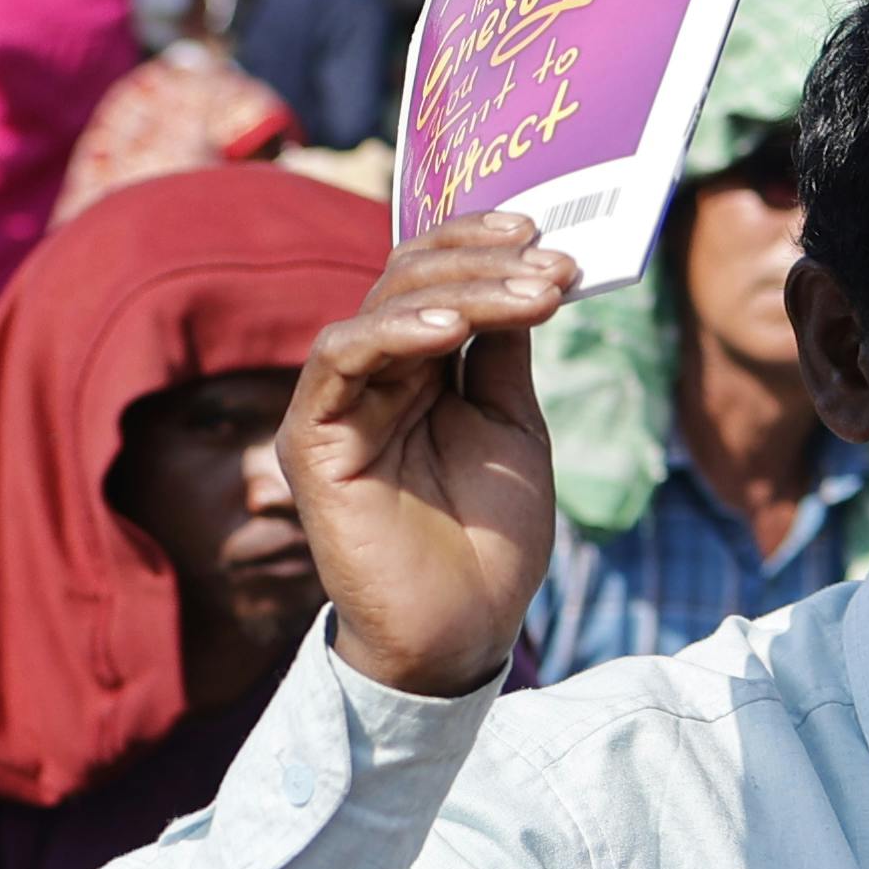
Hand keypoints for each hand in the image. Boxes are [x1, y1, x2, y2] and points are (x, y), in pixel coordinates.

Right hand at [280, 219, 573, 697]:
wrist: (463, 629)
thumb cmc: (490, 537)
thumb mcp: (512, 423)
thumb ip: (503, 350)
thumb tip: (525, 269)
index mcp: (417, 368)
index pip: (434, 276)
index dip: (484, 245)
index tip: (551, 239)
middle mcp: (372, 376)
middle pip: (409, 277)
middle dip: (488, 263)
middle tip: (555, 268)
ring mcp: (337, 404)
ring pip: (381, 305)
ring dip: (461, 287)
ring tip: (533, 294)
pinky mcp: (312, 440)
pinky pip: (340, 359)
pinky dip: (394, 330)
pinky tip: (452, 326)